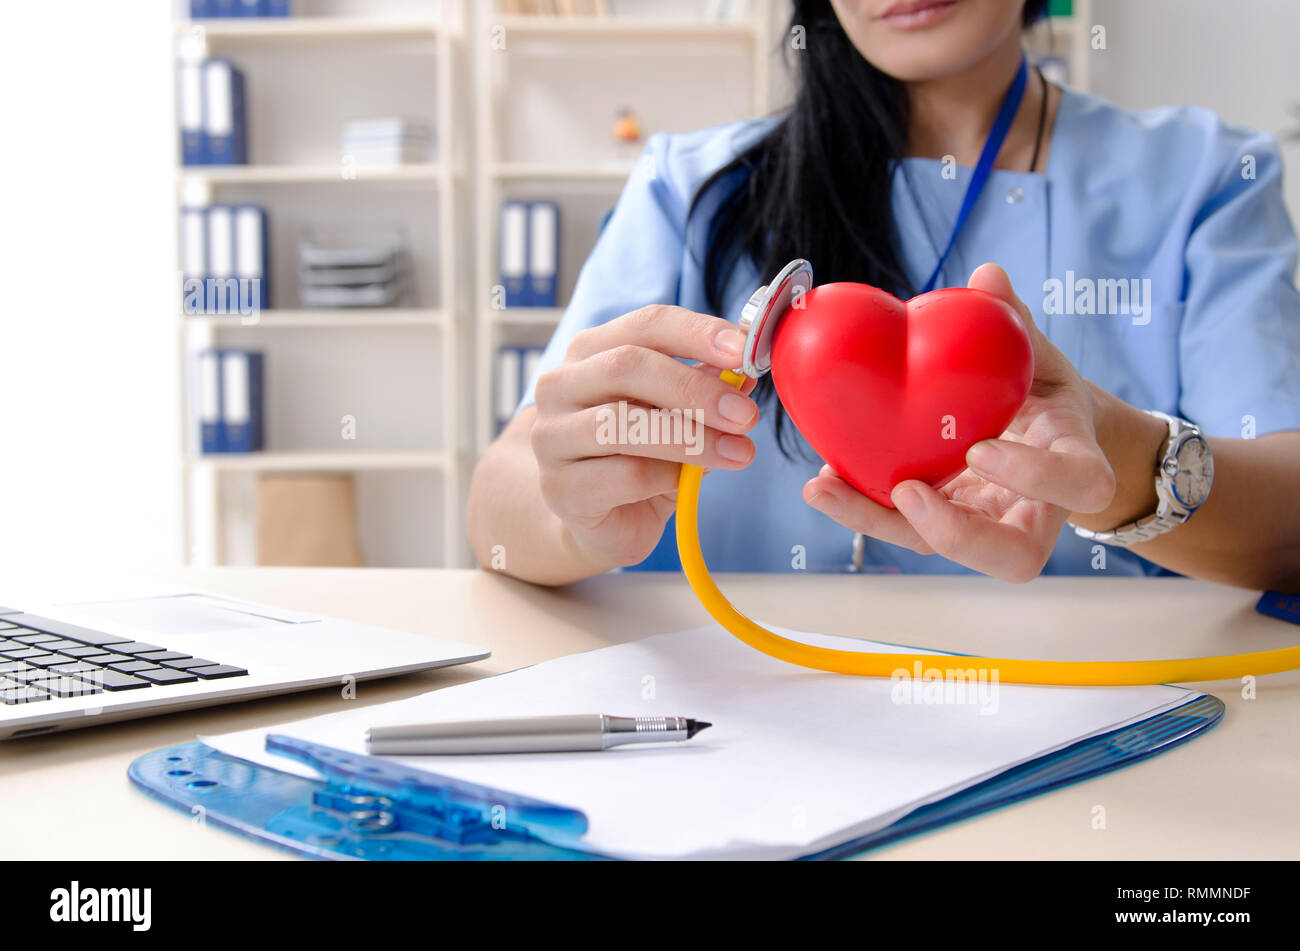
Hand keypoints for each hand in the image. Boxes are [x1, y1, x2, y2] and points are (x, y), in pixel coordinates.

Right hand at [530, 305, 759, 567]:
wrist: (599, 519)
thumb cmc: (638, 456)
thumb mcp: (676, 415)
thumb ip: (704, 387)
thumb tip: (745, 371)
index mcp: (589, 351)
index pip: (645, 324)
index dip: (697, 333)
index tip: (743, 351)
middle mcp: (559, 385)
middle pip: (627, 366)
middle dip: (695, 388)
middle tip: (744, 414)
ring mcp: (551, 437)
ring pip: (623, 424)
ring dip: (692, 438)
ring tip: (738, 453)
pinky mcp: (560, 488)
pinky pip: (625, 475)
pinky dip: (668, 476)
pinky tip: (688, 483)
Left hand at [802, 263, 1116, 582]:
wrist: (1040, 435)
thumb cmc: (1043, 395)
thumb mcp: (1040, 358)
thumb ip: (1016, 325)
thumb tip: (988, 277)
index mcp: (1075, 465)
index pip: (1077, 484)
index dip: (1034, 476)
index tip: (981, 449)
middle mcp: (1033, 513)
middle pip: (1010, 557)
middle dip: (954, 533)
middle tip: (906, 492)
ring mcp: (984, 527)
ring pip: (939, 549)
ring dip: (877, 522)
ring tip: (826, 487)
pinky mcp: (941, 526)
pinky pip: (901, 527)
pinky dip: (861, 505)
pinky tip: (823, 479)